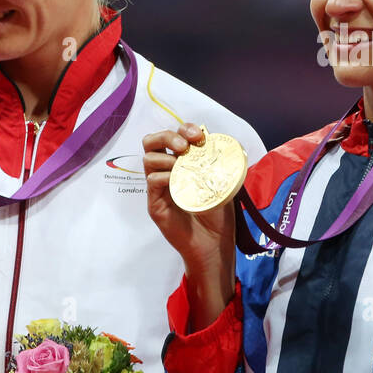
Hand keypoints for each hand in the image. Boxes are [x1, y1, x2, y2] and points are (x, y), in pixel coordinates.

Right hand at [142, 124, 235, 329]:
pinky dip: (165, 176)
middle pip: (152, 141)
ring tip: (183, 165)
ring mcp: (159, 188)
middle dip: (168, 135)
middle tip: (184, 144)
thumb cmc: (218, 214)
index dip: (184, 129)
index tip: (199, 135)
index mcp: (182, 163)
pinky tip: (179, 181)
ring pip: (148, 158)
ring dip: (167, 156)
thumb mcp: (223, 183)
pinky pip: (152, 181)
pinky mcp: (155, 203)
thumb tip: (224, 143)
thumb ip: (219, 163)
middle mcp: (167, 171)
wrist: (214, 244)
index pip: (174, 136)